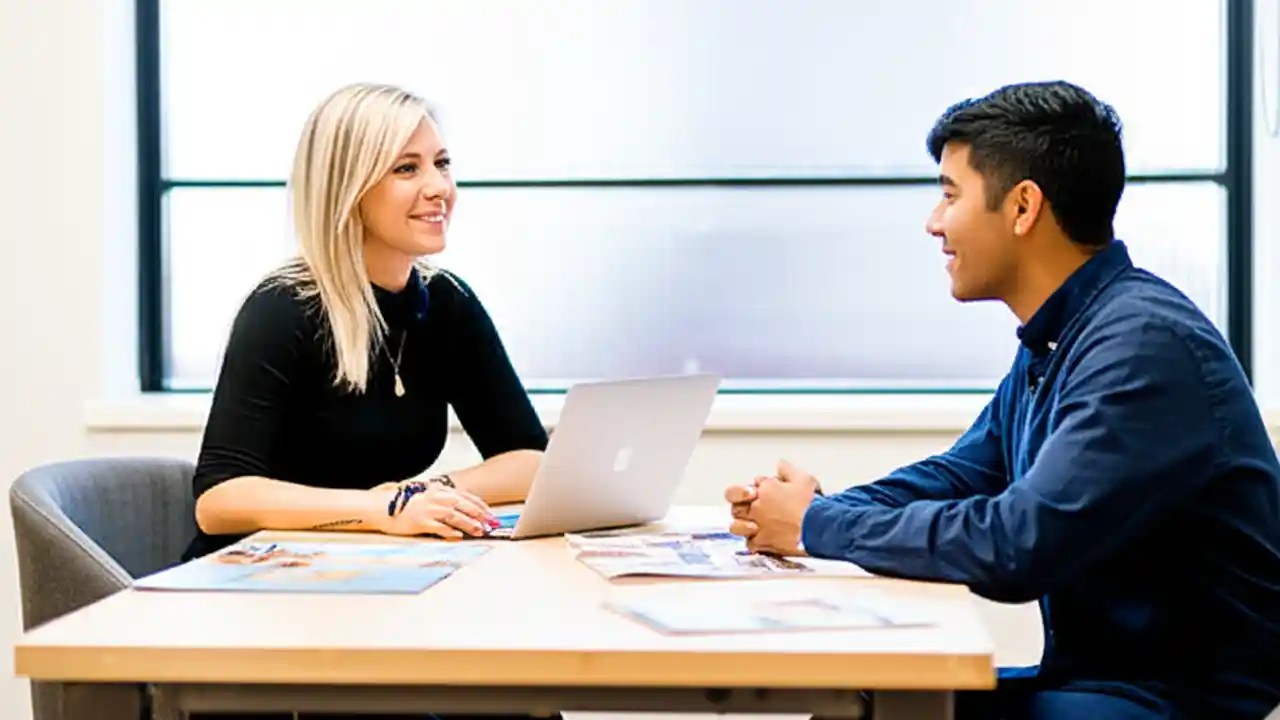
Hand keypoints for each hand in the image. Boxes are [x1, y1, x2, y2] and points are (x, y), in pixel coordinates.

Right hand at [378, 483, 496, 538]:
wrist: (382, 507)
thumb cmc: (404, 503)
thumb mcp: (427, 496)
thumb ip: (443, 500)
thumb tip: (461, 510)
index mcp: (439, 490)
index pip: (466, 497)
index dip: (480, 505)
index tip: (490, 514)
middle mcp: (436, 498)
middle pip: (464, 505)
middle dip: (479, 515)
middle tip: (490, 523)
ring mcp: (429, 509)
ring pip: (455, 516)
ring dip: (469, 524)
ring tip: (479, 531)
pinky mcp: (421, 522)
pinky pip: (440, 527)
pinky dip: (451, 532)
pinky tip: (459, 536)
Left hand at [728, 460, 819, 555]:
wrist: (819, 527)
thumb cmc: (811, 504)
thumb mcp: (803, 478)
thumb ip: (787, 470)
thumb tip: (780, 466)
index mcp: (763, 490)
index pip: (743, 487)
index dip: (748, 491)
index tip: (757, 493)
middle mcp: (757, 508)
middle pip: (736, 507)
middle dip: (742, 507)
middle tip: (755, 509)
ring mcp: (758, 527)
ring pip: (736, 527)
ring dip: (742, 526)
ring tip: (753, 526)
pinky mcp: (764, 543)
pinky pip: (751, 544)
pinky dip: (756, 543)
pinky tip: (764, 540)